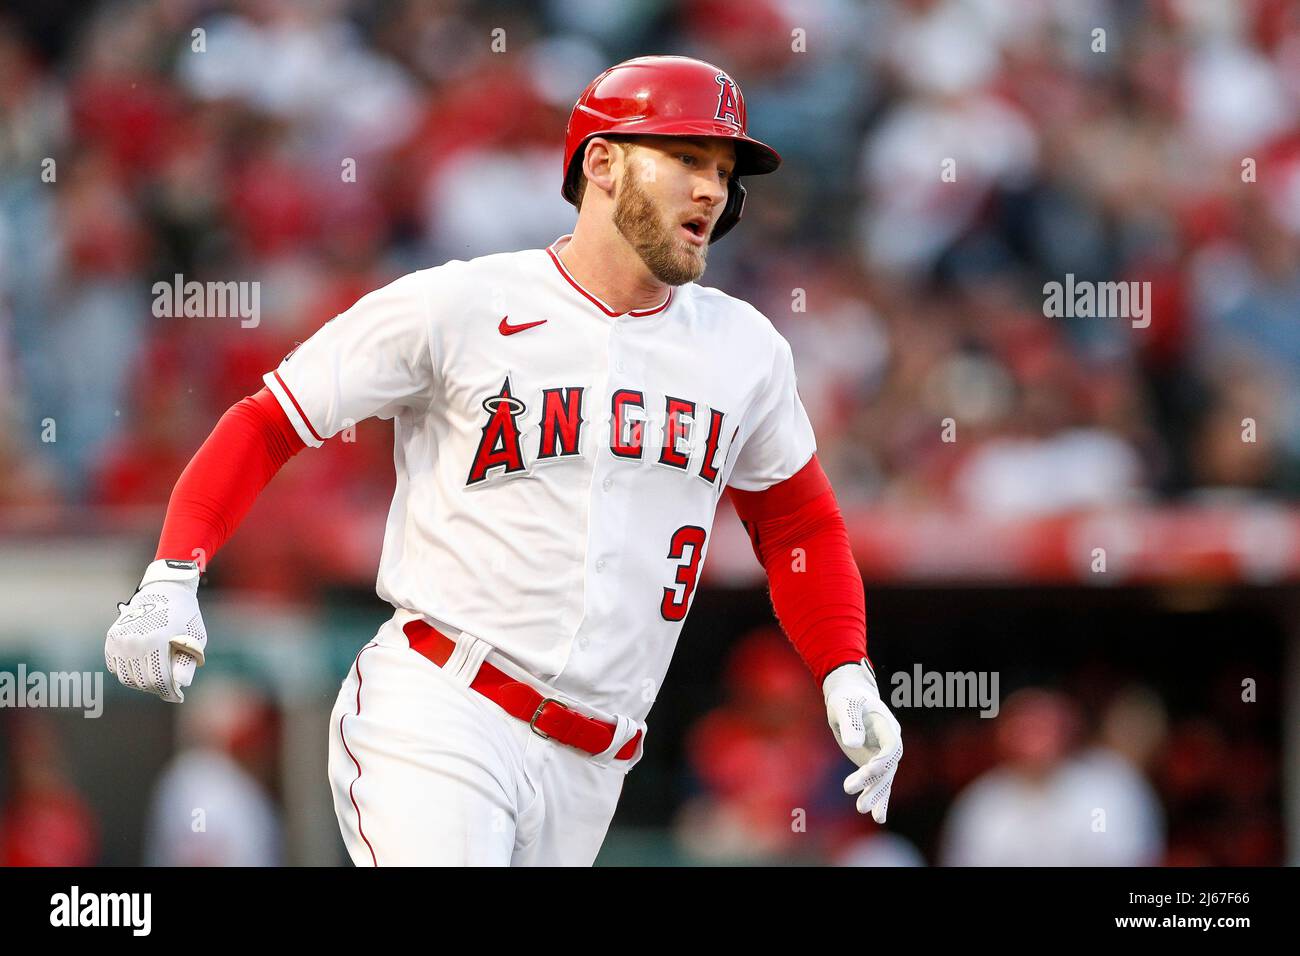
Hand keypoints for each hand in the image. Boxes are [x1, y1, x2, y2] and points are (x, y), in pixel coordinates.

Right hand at [105, 559, 206, 702]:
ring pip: (127, 678)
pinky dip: (127, 673)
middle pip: (143, 681)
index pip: (159, 680)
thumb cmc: (185, 616)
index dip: (169, 693)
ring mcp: (120, 640)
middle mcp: (135, 641)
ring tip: (156, 680)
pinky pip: (115, 667)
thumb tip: (179, 684)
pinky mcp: (111, 638)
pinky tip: (142, 670)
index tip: (177, 697)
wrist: (164, 590)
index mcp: (157, 641)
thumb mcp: (194, 638)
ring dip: (142, 684)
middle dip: (157, 689)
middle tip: (169, 689)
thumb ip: (187, 663)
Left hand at [823, 658, 901, 822]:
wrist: (848, 699)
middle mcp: (889, 742)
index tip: (866, 770)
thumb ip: (850, 722)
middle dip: (874, 784)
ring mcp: (882, 754)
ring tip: (862, 809)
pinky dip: (878, 798)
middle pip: (887, 767)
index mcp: (887, 726)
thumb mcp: (845, 705)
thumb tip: (853, 744)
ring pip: (883, 778)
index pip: (891, 747)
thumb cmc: (846, 698)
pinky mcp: (872, 763)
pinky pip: (878, 783)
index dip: (881, 760)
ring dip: (875, 795)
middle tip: (859, 801)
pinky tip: (878, 817)